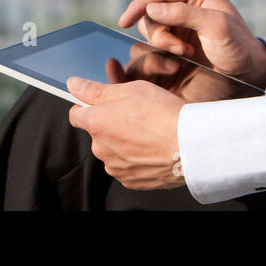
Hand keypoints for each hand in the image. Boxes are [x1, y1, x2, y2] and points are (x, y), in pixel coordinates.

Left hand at [66, 77, 186, 189]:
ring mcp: (115, 167)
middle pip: (96, 133)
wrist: (191, 146)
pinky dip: (135, 158)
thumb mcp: (130, 90)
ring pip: (111, 150)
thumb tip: (73, 84)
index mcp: (96, 123)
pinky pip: (126, 167)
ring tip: (147, 132)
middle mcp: (101, 149)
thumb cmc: (164, 114)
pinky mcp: (131, 181)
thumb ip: (96, 90)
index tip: (103, 103)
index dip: (89, 106)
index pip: (76, 114)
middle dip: (109, 124)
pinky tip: (151, 149)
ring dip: (122, 142)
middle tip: (135, 115)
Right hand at [118, 0, 265, 88]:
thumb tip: (151, 8)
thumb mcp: (217, 26)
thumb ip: (185, 13)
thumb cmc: (239, 48)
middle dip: (159, 33)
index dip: (139, 4)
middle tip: (180, 49)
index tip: (124, 22)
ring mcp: (177, 31)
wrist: (248, 79)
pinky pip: (150, 53)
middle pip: (149, 14)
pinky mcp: (173, 52)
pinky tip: (174, 68)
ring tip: (183, 57)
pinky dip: (156, 61)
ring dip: (160, 47)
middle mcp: (183, 9)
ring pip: (148, 34)